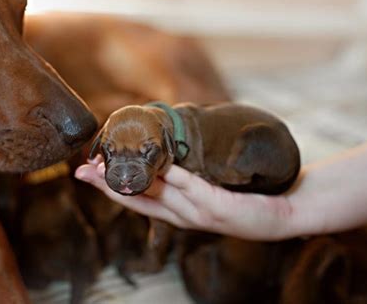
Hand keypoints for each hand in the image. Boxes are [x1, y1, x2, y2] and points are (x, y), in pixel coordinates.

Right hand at [75, 155, 294, 239]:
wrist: (282, 212)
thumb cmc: (242, 197)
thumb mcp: (206, 187)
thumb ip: (184, 176)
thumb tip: (165, 151)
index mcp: (177, 210)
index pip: (135, 199)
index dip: (108, 187)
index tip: (85, 170)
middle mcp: (182, 215)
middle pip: (138, 200)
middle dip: (109, 186)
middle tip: (84, 170)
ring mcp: (199, 213)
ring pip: (160, 196)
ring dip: (134, 182)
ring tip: (112, 165)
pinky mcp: (219, 208)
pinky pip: (195, 190)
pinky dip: (178, 179)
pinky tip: (164, 166)